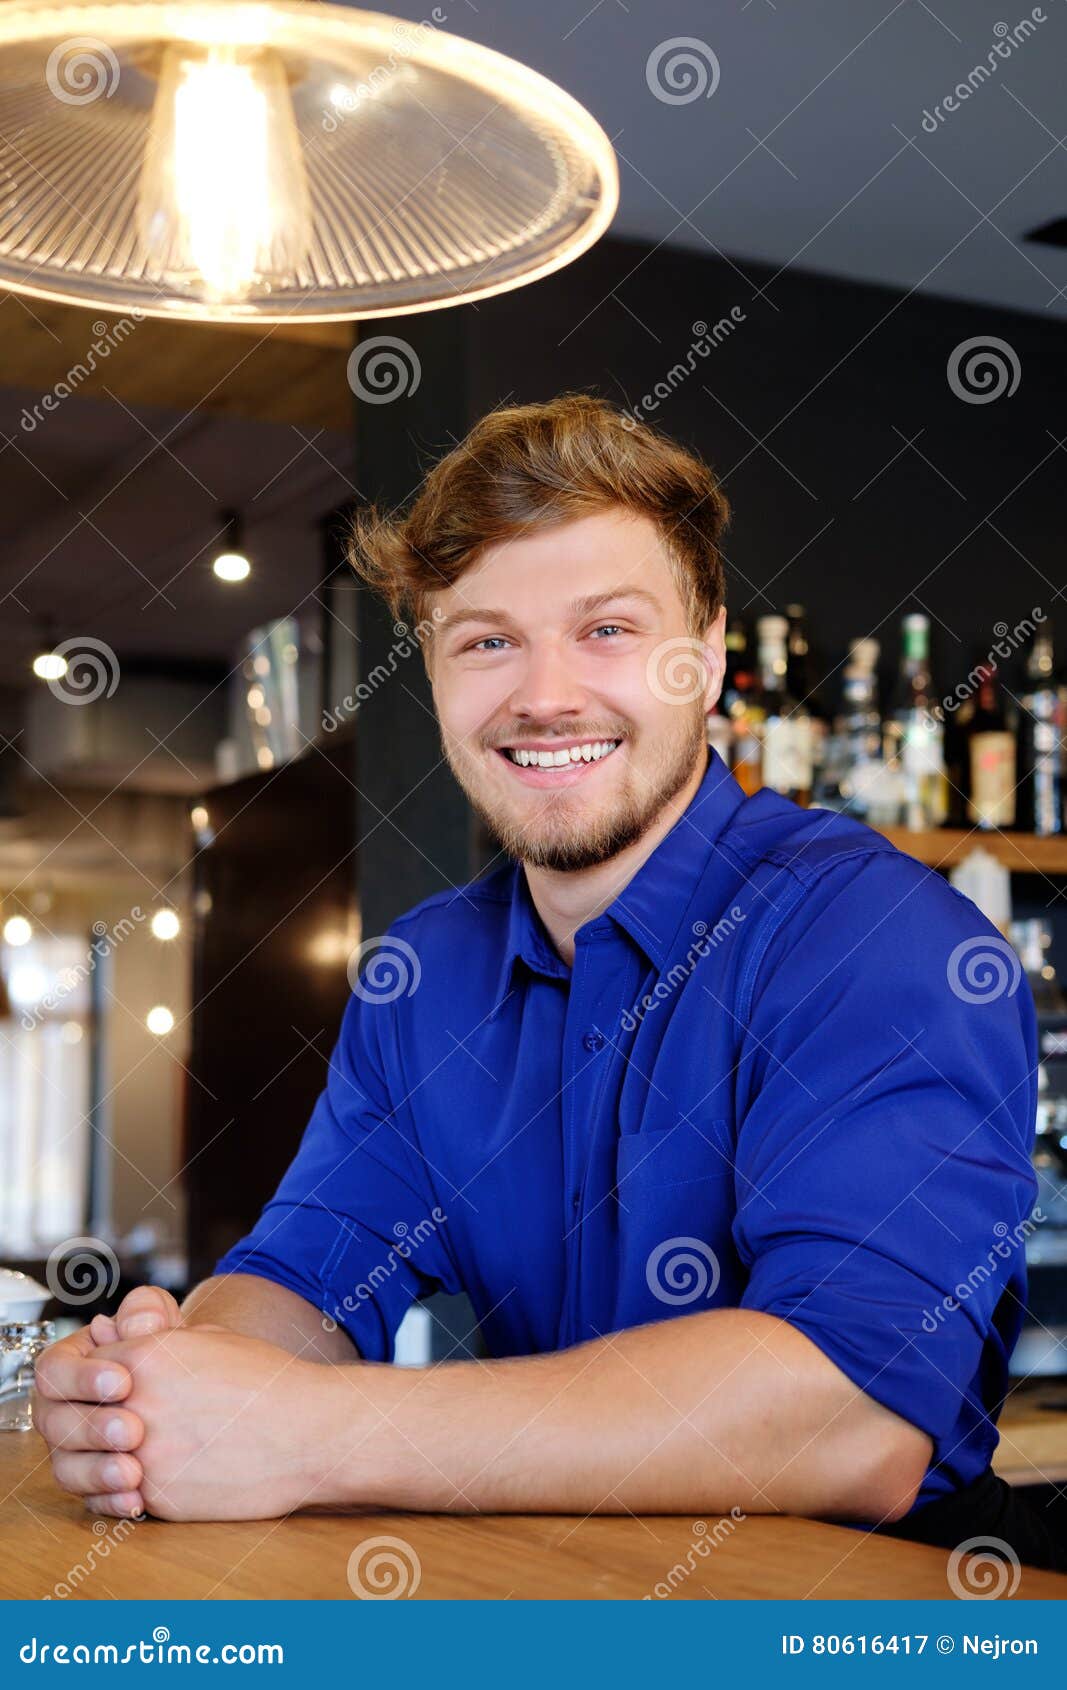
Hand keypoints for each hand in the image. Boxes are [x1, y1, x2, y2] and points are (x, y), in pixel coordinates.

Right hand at [34, 1285, 182, 1517]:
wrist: (214, 1392)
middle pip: (54, 1424)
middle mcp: (67, 1410)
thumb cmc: (179, 1349)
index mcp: (73, 1365)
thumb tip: (132, 1326)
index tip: (125, 1381)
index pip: (54, 1371)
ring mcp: (80, 1450)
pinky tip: (138, 1501)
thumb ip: (146, 1312)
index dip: (82, 1378)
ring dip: (98, 1473)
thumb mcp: (167, 1321)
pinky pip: (92, 1502)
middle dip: (93, 1428)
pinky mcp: (100, 1484)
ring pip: (67, 1469)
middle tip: (134, 1430)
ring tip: (134, 1471)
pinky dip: (112, 1503)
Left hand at [85, 1325, 327, 1521]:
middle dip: (97, 1422)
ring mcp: (145, 1455)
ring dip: (113, 1459)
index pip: (83, 1368)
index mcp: (146, 1356)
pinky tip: (174, 1473)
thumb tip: (101, 1330)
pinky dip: (141, 1487)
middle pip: (81, 1416)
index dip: (97, 1380)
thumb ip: (148, 1337)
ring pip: (98, 1461)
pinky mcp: (159, 1498)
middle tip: (128, 1424)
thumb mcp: (208, 1339)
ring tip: (151, 1450)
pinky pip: (125, 1495)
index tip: (118, 1388)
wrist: (310, 1432)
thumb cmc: (266, 1379)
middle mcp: (135, 1404)